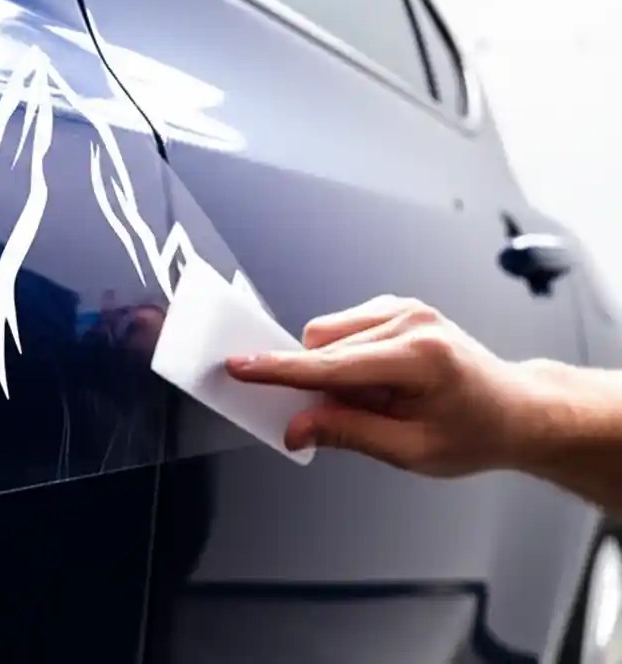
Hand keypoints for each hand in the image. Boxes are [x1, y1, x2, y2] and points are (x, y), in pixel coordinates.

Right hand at [225, 295, 546, 476]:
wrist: (515, 409)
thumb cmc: (474, 432)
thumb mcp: (411, 452)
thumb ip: (347, 435)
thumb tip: (297, 428)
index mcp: (419, 357)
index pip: (331, 365)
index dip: (279, 370)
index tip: (241, 367)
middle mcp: (412, 321)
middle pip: (322, 347)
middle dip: (321, 385)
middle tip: (360, 415)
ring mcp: (405, 308)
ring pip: (326, 335)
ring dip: (334, 370)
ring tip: (378, 397)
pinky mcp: (397, 305)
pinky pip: (342, 328)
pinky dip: (346, 357)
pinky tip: (379, 378)